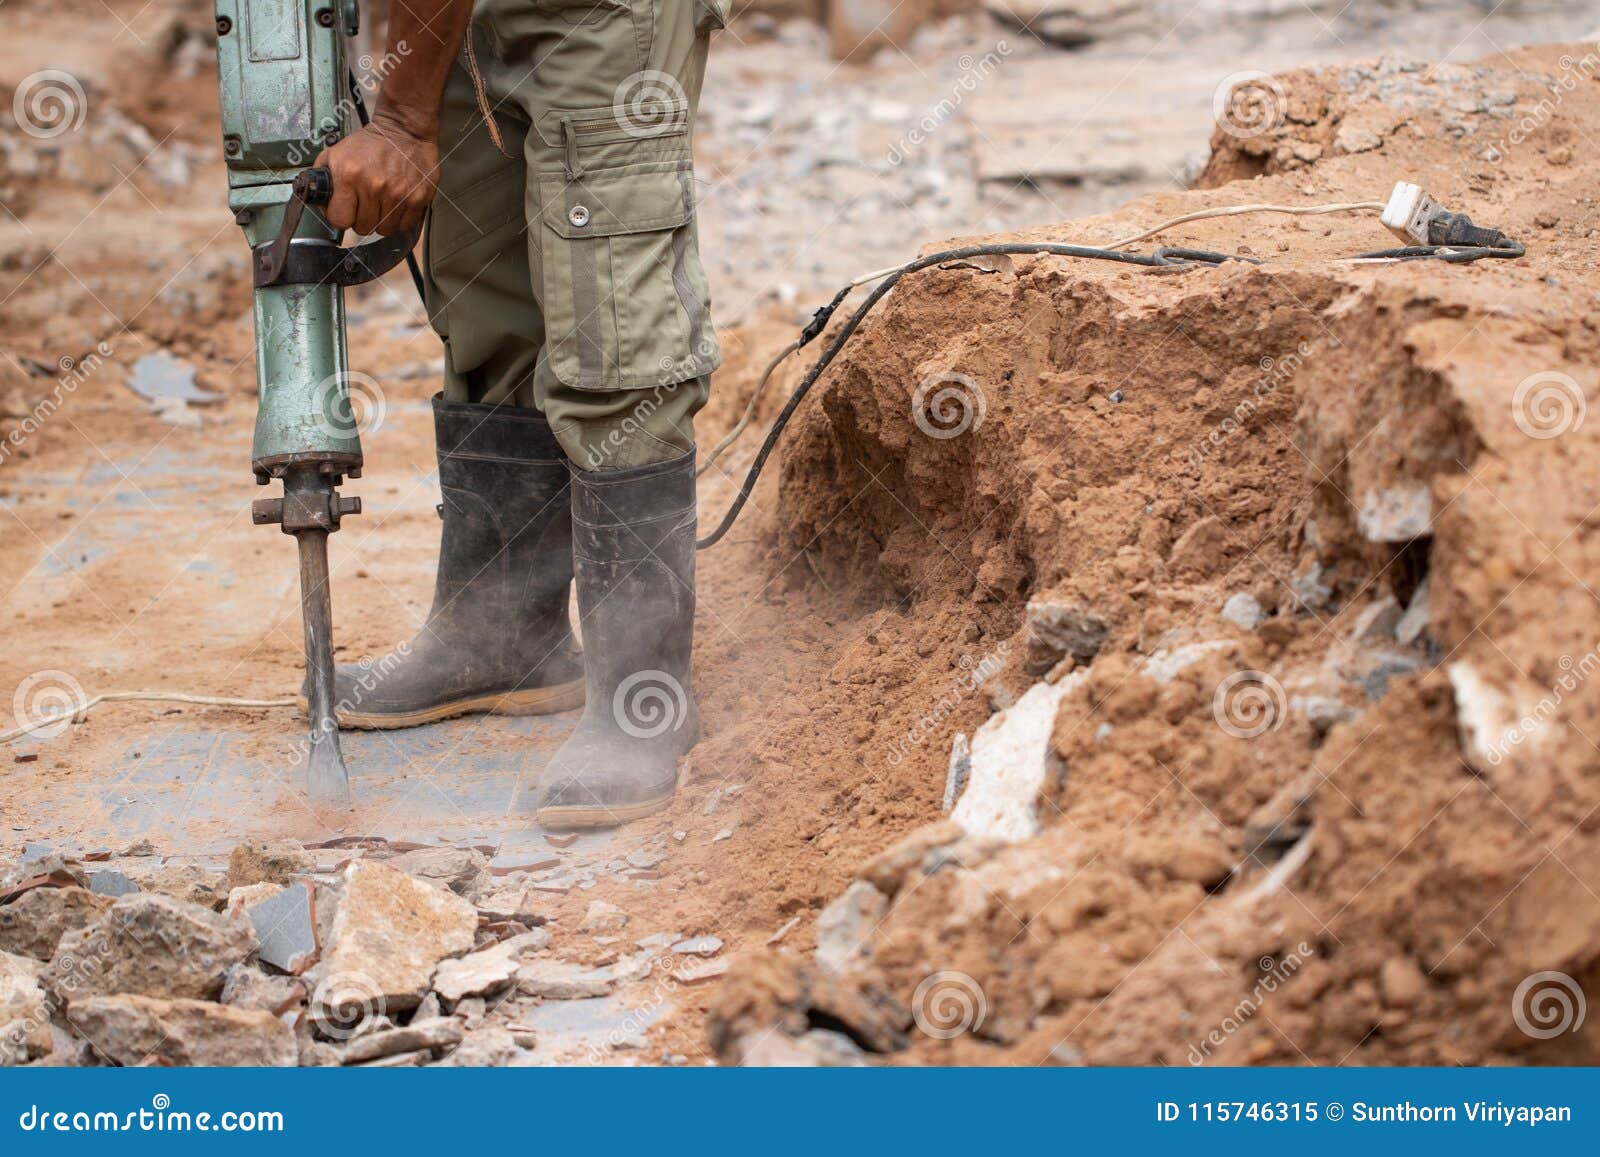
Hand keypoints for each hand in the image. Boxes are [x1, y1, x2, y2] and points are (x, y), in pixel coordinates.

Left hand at [314, 117, 438, 236]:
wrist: (404, 130)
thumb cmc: (371, 143)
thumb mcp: (336, 153)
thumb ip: (323, 177)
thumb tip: (319, 202)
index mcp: (349, 176)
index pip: (339, 220)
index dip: (341, 216)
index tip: (345, 210)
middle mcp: (373, 187)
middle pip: (362, 228)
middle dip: (362, 218)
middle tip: (366, 202)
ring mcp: (397, 195)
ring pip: (384, 230)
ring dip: (381, 219)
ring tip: (382, 202)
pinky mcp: (416, 199)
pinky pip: (404, 225)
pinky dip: (400, 219)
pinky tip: (396, 203)